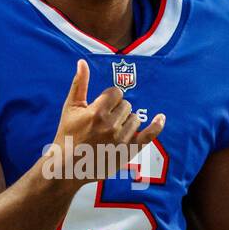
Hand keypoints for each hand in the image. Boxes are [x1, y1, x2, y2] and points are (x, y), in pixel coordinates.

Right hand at [49, 60, 164, 180]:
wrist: (67, 167)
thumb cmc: (67, 135)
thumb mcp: (70, 108)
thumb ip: (79, 84)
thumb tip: (82, 62)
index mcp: (97, 112)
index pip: (116, 93)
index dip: (109, 99)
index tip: (101, 107)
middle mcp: (110, 125)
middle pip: (126, 105)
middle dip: (117, 110)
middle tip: (102, 123)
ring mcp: (121, 140)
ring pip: (135, 118)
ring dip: (126, 121)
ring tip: (111, 131)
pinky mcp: (127, 152)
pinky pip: (148, 136)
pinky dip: (156, 126)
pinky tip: (161, 117)